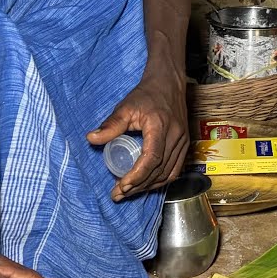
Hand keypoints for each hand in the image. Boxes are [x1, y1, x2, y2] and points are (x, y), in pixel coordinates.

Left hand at [87, 69, 187, 201]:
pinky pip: (176, 169)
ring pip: (169, 173)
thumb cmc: (147, 95)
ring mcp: (183, 141)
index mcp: (161, 126)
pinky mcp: (185, 144)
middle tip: (119, 194)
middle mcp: (176, 136)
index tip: (121, 185)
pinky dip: (161, 180)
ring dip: (149, 186)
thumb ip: (111, 125)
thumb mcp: (126, 107)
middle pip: (159, 170)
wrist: (169, 84)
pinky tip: (147, 184)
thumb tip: (91, 138)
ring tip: (129, 192)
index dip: (137, 175)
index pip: (152, 158)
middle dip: (139, 186)